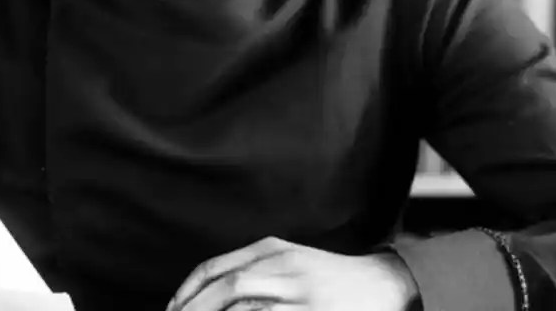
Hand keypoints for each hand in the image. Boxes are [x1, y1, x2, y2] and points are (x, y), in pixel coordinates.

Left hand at [166, 237, 419, 310]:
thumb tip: (207, 294)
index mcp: (271, 250)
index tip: (172, 310)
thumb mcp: (288, 261)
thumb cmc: (328, 277)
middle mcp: (283, 267)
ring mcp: (300, 294)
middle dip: (195, 309)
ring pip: (245, 308)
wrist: (384, 284)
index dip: (186, 293)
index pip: (214, 269)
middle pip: (226, 288)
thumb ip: (251, 269)